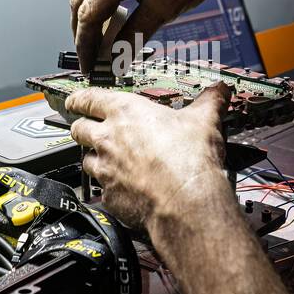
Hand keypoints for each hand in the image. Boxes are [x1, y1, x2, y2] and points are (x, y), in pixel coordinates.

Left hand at [67, 82, 233, 232]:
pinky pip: (102, 189)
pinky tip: (126, 189)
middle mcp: (108, 139)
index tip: (74, 101)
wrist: (185, 202)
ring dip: (95, 159)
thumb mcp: (204, 120)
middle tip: (89, 128)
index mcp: (125, 112)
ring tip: (110, 161)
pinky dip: (111, 188)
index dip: (78, 98)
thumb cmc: (190, 158)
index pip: (88, 99)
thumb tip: (220, 91)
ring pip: (86, 160)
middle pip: (79, 129)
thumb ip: (209, 102)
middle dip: (81, 127)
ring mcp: (105, 169)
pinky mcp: (109, 196)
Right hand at [70, 0, 243, 74]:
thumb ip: (135, 35)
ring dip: (88, 17)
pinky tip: (106, 20)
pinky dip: (97, 0)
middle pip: (79, 0)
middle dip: (82, 33)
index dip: (86, 44)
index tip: (89, 66)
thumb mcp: (165, 9)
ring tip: (98, 44)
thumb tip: (115, 60)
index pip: (89, 12)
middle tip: (91, 59)